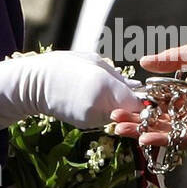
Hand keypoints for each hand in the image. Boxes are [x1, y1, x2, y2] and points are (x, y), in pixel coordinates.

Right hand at [0, 51, 141, 130]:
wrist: (34, 84)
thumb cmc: (64, 65)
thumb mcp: (94, 62)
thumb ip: (118, 77)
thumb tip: (138, 88)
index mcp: (104, 88)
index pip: (138, 103)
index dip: (148, 101)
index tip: (152, 94)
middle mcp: (100, 109)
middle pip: (131, 114)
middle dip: (138, 106)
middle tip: (139, 94)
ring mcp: (92, 121)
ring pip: (120, 116)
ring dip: (123, 108)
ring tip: (116, 92)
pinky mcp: (86, 126)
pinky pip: (107, 117)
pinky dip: (109, 110)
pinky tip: (101, 98)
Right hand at [110, 38, 186, 149]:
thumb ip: (170, 59)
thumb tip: (143, 62)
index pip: (162, 103)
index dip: (143, 105)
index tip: (123, 105)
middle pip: (161, 120)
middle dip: (137, 121)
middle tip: (115, 120)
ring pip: (168, 132)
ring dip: (143, 132)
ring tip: (120, 129)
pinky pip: (184, 139)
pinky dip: (164, 139)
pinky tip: (145, 138)